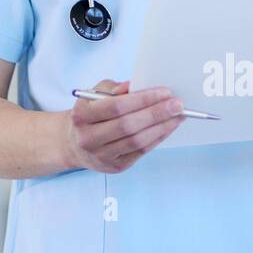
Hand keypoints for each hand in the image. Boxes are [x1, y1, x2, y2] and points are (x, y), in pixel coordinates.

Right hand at [62, 79, 185, 173]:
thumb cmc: (89, 114)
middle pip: (128, 125)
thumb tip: (135, 86)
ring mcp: (102, 155)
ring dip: (162, 127)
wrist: (74, 144)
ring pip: (137, 141)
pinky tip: (168, 128)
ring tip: (178, 116)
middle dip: (157, 113)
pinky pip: (141, 152)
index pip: (116, 107)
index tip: (164, 92)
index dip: (142, 99)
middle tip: (178, 105)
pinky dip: (157, 138)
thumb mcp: (94, 94)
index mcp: (81, 116)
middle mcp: (89, 138)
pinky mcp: (115, 166)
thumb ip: (114, 88)